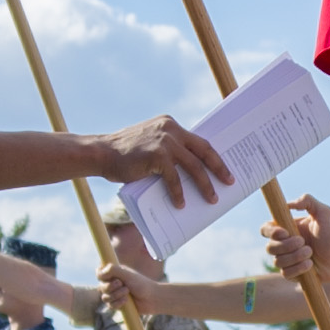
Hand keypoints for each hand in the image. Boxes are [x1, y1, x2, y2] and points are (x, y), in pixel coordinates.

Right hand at [96, 114, 231, 207]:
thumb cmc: (124, 154)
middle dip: (219, 168)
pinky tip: (181, 204)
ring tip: (212, 199)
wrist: (100, 153)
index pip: (200, 141)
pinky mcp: (156, 156)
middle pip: (204, 150)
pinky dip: (179, 193)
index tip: (226, 168)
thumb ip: (168, 151)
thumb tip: (189, 175)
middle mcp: (170, 129)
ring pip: (194, 166)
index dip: (215, 155)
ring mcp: (164, 141)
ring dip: (205, 185)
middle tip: (229, 182)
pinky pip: (174, 178)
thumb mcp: (150, 146)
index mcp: (170, 125)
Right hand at [98, 260, 157, 313]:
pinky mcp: (117, 304)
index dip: (100, 275)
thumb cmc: (141, 284)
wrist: (151, 298)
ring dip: (115, 295)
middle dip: (110, 287)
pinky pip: (110, 306)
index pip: (99, 273)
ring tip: (127, 292)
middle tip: (122, 284)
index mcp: (114, 273)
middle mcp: (112, 283)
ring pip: (105, 297)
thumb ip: (114, 270)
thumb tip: (100, 271)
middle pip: (101, 286)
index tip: (106, 276)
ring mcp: (114, 294)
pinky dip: (117, 303)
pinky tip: (126, 301)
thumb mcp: (127, 275)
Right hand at [266, 194, 329, 280]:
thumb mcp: (323, 212)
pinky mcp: (290, 274)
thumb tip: (289, 204)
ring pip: (278, 261)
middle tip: (303, 242)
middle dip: (287, 246)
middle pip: (269, 247)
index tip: (285, 232)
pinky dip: (299, 268)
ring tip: (310, 252)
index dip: (270, 232)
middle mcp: (281, 245)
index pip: (265, 229)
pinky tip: (310, 264)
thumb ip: (308, 201)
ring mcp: (285, 261)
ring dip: (296, 256)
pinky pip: (285, 273)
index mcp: (284, 229)